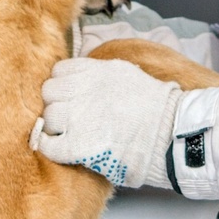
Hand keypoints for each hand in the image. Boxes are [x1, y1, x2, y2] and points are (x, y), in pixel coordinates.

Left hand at [31, 57, 180, 189]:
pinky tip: (60, 148)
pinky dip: (50, 147)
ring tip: (69, 133)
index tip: (69, 94)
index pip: (60, 71)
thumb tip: (87, 78)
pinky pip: (49, 145)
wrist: (170, 133)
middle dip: (56, 103)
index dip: (62, 84)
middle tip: (68, 115)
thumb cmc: (156, 107)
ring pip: (47, 118)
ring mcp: (78, 118)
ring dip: (55, 126)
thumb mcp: (128, 74)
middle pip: (49, 92)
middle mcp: (83, 89)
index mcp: (97, 71)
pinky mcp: (78, 146)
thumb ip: (102, 74)